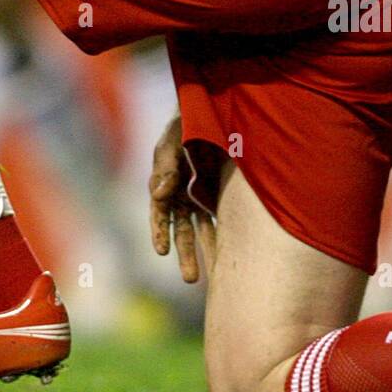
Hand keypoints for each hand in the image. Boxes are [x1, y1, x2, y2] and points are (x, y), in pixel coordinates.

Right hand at [149, 111, 215, 282]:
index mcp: (165, 184)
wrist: (211, 111)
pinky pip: (223, 218)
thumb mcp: (172, 142)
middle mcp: (182, 196)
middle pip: (182, 231)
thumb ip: (165, 167)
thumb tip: (158, 194)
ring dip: (207, 252)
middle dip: (186, 255)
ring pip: (203, 230)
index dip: (159, 231)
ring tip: (213, 279)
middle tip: (191, 280)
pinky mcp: (220, 194)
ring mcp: (201, 197)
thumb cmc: (185, 125)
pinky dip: (226, 236)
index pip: (160, 214)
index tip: (161, 250)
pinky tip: (233, 255)